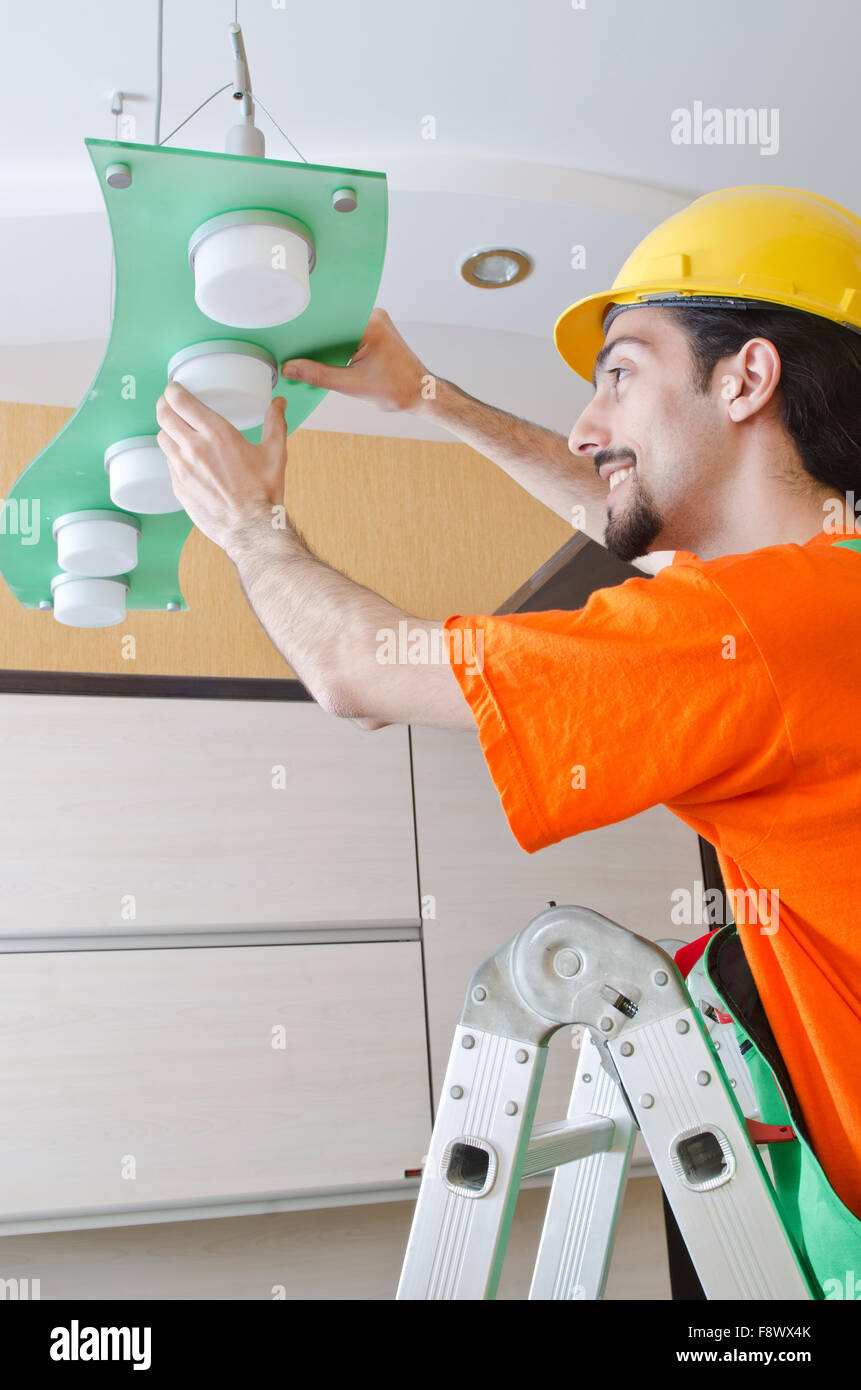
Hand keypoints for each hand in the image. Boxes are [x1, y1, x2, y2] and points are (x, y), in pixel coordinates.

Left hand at [155, 382, 288, 554]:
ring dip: (167, 429)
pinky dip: (173, 455)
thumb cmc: (264, 493)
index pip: (180, 401)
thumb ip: (275, 423)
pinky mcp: (179, 487)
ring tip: (175, 429)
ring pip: (162, 438)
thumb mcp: (275, 453)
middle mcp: (195, 448)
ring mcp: (183, 469)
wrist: (251, 529)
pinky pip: (168, 463)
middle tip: (170, 403)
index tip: (175, 389)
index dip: (173, 391)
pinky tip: (184, 457)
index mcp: (217, 434)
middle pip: (164, 415)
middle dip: (164, 405)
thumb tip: (279, 403)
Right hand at [281, 307, 431, 412]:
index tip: (288, 338)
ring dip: (324, 343)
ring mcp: (374, 322)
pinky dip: (335, 346)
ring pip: (338, 329)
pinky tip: (322, 357)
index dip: (307, 328)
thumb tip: (290, 368)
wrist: (421, 394)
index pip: (329, 319)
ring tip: (304, 354)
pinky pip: (346, 335)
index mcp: (369, 323)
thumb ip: (319, 375)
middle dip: (313, 337)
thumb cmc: (397, 389)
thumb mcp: (353, 386)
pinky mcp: (373, 332)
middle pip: (332, 322)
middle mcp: (372, 316)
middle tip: (291, 348)